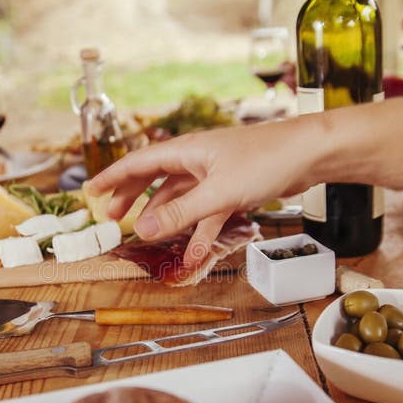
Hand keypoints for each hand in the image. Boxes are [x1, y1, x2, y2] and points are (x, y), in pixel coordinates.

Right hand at [88, 122, 312, 267]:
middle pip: (155, 178)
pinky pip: (208, 212)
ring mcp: (217, 174)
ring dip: (165, 218)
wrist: (312, 153)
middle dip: (133, 197)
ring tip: (147, 236)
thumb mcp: (218, 193)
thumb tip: (142, 230)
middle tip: (112, 216)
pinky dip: (199, 231)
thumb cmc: (267, 160)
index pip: (139, 162)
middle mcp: (198, 159)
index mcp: (187, 150)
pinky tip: (192, 252)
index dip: (113, 177)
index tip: (91, 190)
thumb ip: (179, 214)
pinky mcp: (235, 188)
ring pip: (181, 198)